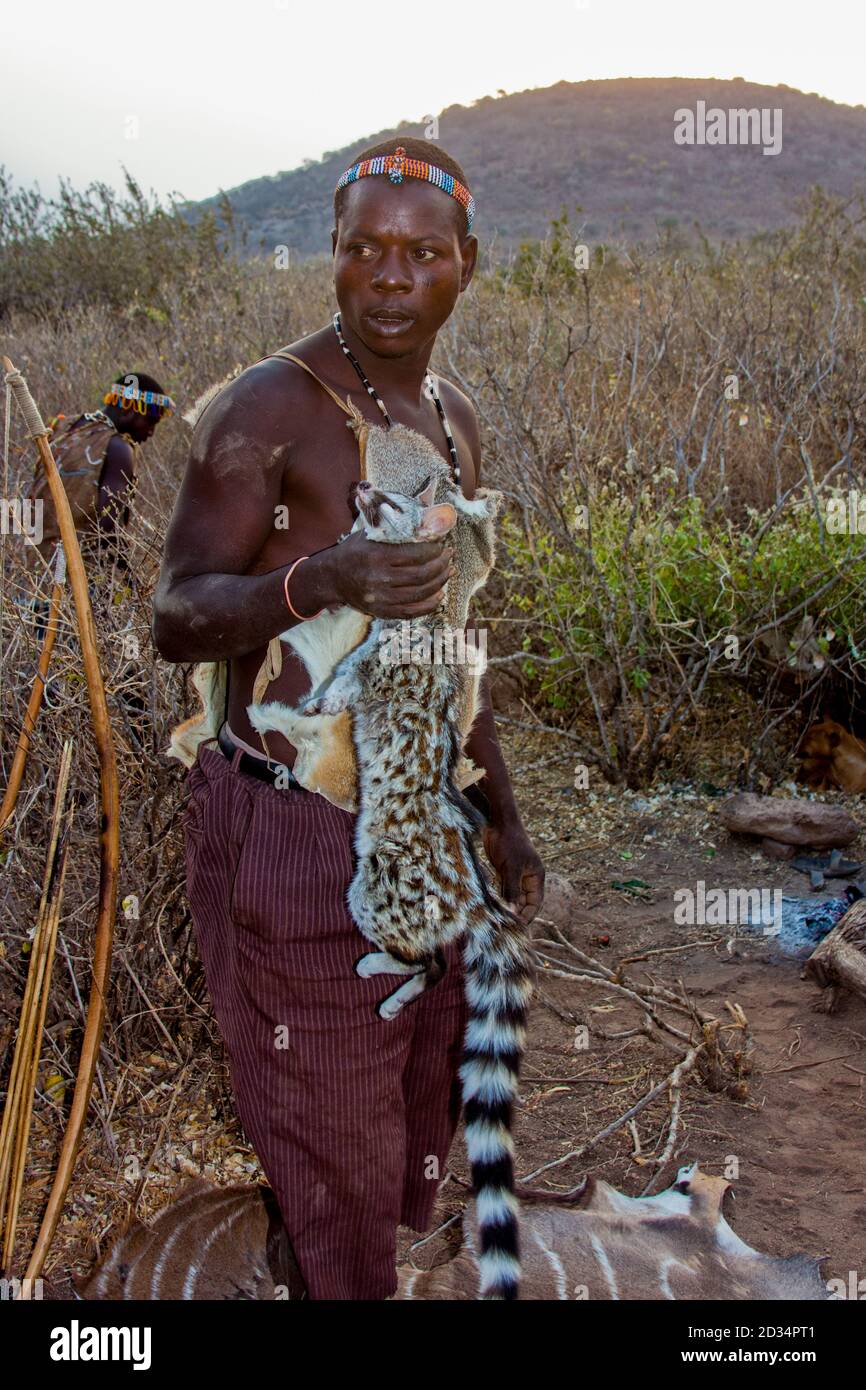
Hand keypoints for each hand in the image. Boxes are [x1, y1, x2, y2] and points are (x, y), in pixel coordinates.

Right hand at [328, 530, 454, 618]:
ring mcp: (380, 598)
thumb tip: (429, 520)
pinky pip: (411, 611)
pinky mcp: (381, 612)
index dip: (433, 550)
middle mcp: (378, 579)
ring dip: (439, 582)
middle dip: (440, 565)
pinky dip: (429, 605)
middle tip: (448, 557)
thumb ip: (395, 527)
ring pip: (420, 593)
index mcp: (376, 556)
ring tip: (447, 572)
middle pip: (421, 575)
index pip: (415, 554)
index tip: (440, 545)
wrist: (332, 577)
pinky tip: (439, 595)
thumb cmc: (354, 551)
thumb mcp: (370, 533)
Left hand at [482, 818, 544, 925]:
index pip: (535, 902)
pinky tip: (491, 905)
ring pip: (512, 896)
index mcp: (536, 876)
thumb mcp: (511, 868)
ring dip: (506, 905)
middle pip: (524, 901)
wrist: (497, 822)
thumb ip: (512, 890)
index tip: (517, 927)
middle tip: (504, 925)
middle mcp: (528, 877)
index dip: (528, 915)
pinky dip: (499, 896)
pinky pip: (503, 888)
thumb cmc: (509, 842)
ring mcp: (516, 874)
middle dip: (516, 912)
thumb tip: (512, 911)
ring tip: (497, 918)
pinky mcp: (504, 871)